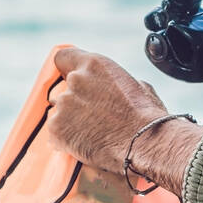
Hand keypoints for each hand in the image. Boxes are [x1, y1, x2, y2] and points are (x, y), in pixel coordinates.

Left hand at [47, 46, 169, 173]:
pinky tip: (85, 143)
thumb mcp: (137, 85)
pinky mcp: (56, 129)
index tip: (70, 78)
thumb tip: (115, 88)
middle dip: (74, 100)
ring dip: (70, 120)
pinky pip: (55, 133)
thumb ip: (115, 81)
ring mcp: (63, 105)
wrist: (143, 145)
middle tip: (93, 115)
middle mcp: (75, 80)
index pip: (62, 57)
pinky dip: (66, 139)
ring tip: (93, 133)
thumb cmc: (146, 117)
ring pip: (60, 112)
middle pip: (63, 89)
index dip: (66, 69)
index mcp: (94, 64)